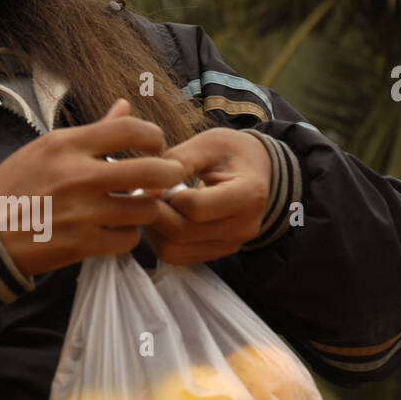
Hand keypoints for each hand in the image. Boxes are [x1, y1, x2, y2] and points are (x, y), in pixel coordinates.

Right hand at [0, 99, 187, 275]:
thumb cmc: (14, 186)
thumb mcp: (46, 149)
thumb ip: (93, 131)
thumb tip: (125, 106)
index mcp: (67, 144)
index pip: (130, 129)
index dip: (154, 137)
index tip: (157, 146)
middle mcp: (78, 175)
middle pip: (152, 169)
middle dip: (169, 172)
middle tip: (169, 177)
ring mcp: (82, 212)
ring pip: (145, 208)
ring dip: (146, 209)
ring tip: (136, 207)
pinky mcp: (82, 244)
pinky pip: (128, 239)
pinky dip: (126, 236)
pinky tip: (115, 231)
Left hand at [143, 127, 271, 263]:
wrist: (254, 171)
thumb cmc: (230, 152)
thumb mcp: (208, 143)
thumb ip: (179, 160)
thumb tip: (147, 190)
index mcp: (248, 194)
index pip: (195, 207)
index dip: (167, 194)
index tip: (157, 179)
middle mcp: (243, 227)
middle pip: (182, 233)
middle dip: (155, 213)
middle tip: (146, 193)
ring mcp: (231, 245)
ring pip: (174, 250)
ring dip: (153, 229)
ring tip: (155, 204)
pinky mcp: (216, 253)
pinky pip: (176, 256)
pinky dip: (159, 238)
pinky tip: (162, 216)